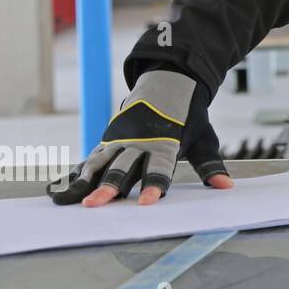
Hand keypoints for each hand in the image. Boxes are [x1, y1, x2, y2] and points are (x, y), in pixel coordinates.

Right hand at [47, 69, 232, 205]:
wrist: (168, 83)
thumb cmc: (188, 117)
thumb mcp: (204, 137)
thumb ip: (210, 164)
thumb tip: (226, 187)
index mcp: (165, 144)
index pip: (160, 168)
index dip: (155, 185)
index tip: (148, 202)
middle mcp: (140, 142)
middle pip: (124, 167)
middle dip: (111, 186)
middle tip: (96, 205)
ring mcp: (121, 140)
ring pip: (102, 163)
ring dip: (87, 181)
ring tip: (71, 200)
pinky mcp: (109, 140)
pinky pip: (92, 158)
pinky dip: (77, 174)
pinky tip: (62, 191)